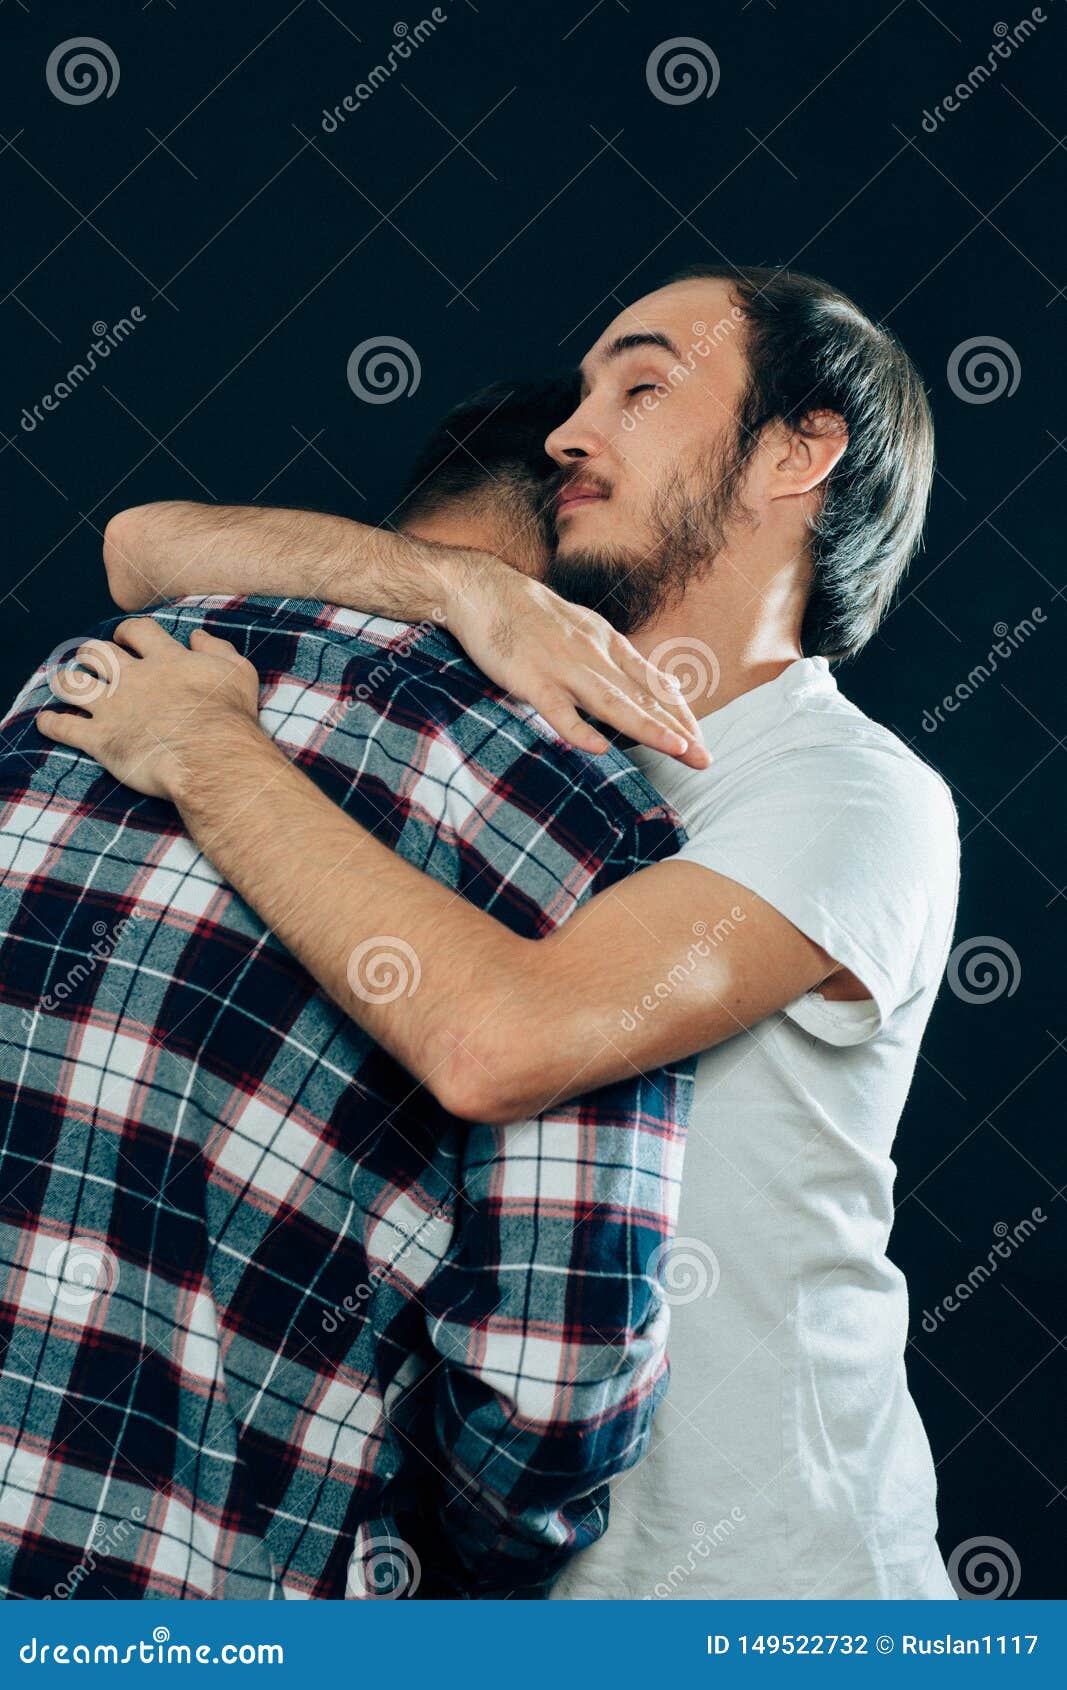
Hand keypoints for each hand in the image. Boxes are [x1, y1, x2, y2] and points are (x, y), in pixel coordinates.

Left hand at [36, 619, 260, 799]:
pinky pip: (65, 727)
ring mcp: (114, 708)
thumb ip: (217, 648)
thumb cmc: (230, 718)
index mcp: (166, 660)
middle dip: (91, 654)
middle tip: (92, 660)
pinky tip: (47, 722)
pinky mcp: (101, 739)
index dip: (127, 632)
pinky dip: (52, 724)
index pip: (138, 631)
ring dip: (65, 682)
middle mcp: (134, 678)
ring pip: (73, 684)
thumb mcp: (238, 673)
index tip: (123, 638)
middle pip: (97, 652)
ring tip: (63, 685)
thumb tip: (198, 634)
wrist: (212, 757)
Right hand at [445, 558, 710, 768]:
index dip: (678, 713)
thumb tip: (662, 684)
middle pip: (641, 699)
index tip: (699, 739)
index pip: (652, 684)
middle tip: (704, 758)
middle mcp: (594, 656)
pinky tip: (598, 748)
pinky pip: (558, 710)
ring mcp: (564, 669)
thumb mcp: (587, 630)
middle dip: (675, 730)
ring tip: (677, 749)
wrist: (484, 590)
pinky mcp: (531, 680)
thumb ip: (621, 660)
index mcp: (607, 644)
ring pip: (612, 704)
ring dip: (646, 727)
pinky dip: (578, 729)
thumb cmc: (532, 616)